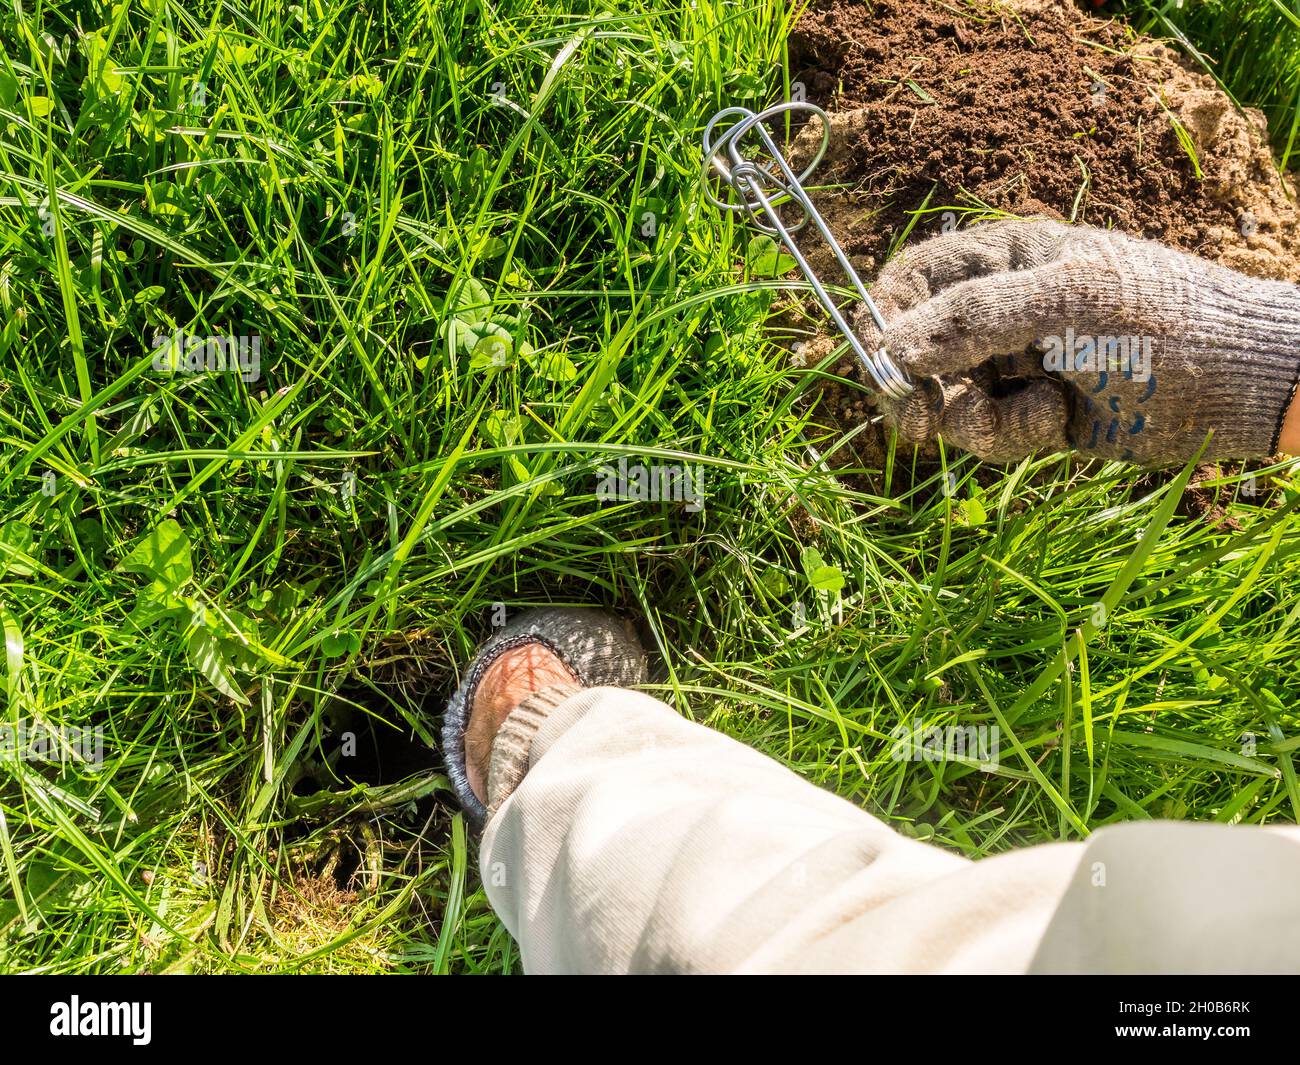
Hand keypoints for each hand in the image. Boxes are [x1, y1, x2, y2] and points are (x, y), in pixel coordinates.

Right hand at [855, 220, 1299, 464]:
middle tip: (927, 422)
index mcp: (1002, 261)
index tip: (882, 365)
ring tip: (1035, 413)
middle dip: (920, 391)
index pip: (910, 283)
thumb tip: (892, 347)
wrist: (1239, 385)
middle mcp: (996, 313)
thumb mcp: (1070, 303)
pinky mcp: (1027, 416)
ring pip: (943, 403)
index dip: (883, 320)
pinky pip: (982, 435)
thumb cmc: (1163, 321)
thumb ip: (976, 318)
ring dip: (975, 421)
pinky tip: (1056, 423)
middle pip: (911, 353)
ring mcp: (1010, 367)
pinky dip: (1009, 437)